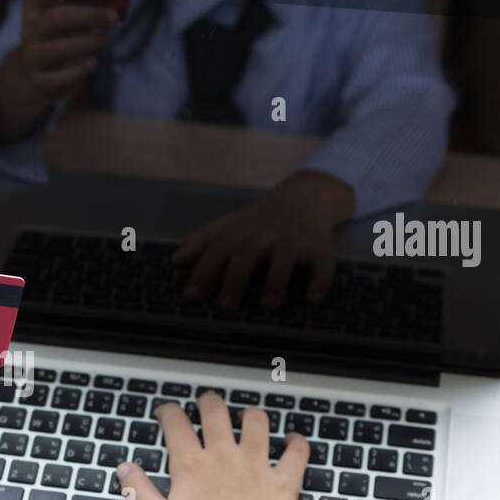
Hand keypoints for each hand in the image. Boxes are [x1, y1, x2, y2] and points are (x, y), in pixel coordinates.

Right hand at [0, 0, 119, 143]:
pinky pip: (58, 77)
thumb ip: (84, 3)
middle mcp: (30, 28)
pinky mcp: (39, 80)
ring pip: (57, 48)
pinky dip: (78, 71)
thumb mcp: (66, 15)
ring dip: (87, 42)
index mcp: (35, 5)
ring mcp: (33, 55)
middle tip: (113, 16)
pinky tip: (93, 63)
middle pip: (55, 18)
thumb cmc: (58, 36)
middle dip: (89, 15)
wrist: (34, 73)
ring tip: (107, 38)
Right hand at [115, 393, 308, 499]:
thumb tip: (124, 469)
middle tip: (205, 402)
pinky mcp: (282, 482)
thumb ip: (137, 490)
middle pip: (216, 413)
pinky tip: (292, 439)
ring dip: (251, 415)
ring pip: (257, 423)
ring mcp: (256, 467)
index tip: (166, 411)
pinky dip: (296, 442)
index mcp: (191, 466)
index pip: (176, 424)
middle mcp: (223, 458)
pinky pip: (296, 453)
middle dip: (208, 402)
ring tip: (248, 416)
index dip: (168, 411)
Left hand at [171, 170, 354, 308]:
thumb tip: (176, 260)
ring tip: (268, 305)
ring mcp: (294, 239)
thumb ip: (205, 239)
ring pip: (285, 258)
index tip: (191, 295)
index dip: (203, 271)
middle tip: (226, 305)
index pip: (218, 249)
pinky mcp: (320, 247)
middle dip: (236, 278)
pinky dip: (320, 281)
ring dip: (276, 281)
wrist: (307, 195)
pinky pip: (323, 265)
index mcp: (242, 229)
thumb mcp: (232, 222)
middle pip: (248, 253)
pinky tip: (312, 299)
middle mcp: (267, 233)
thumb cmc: (262, 217)